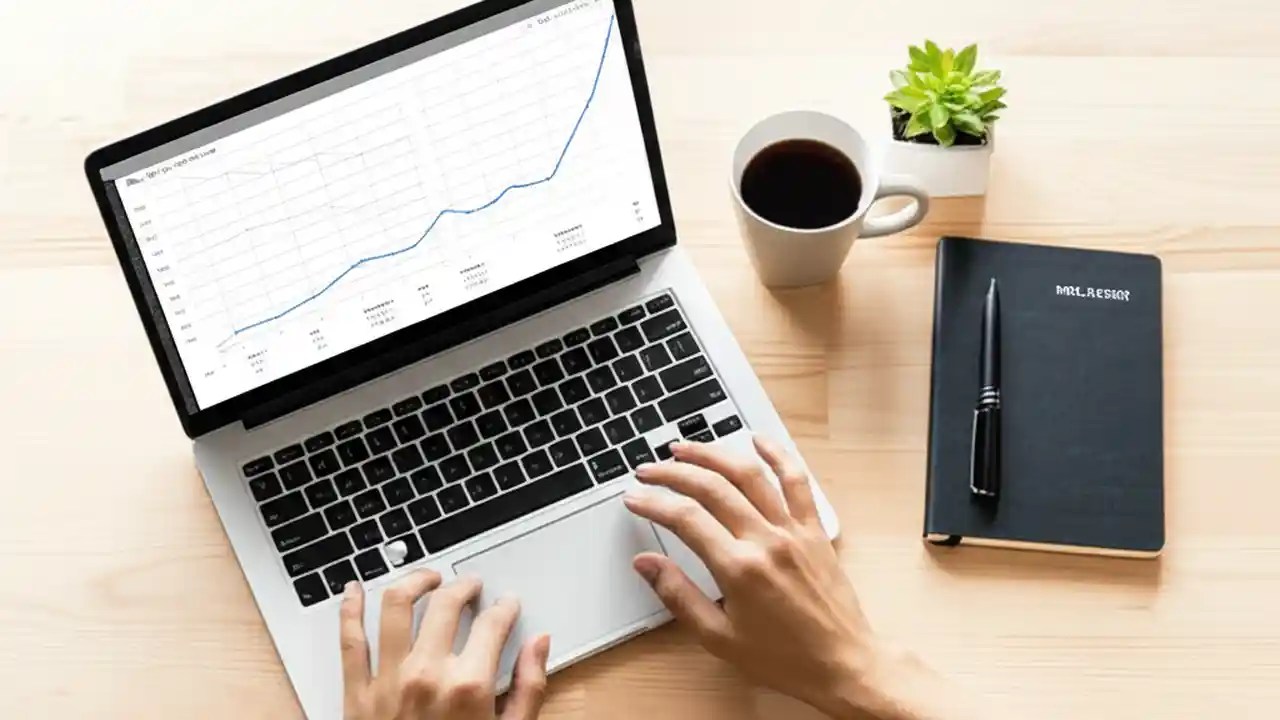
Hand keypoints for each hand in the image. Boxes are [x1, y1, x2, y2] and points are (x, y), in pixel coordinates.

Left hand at [339, 572, 549, 719]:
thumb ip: (529, 688)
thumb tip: (539, 644)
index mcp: (469, 686)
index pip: (493, 624)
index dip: (505, 608)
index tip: (507, 606)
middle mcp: (426, 674)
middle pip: (445, 604)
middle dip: (463, 586)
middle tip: (470, 585)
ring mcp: (387, 681)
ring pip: (394, 606)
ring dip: (412, 582)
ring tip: (426, 578)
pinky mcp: (356, 694)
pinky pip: (349, 640)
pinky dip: (349, 608)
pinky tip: (354, 590)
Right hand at [624, 436, 984, 719]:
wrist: (842, 664)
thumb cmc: (783, 658)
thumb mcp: (718, 637)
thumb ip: (678, 595)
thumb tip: (645, 563)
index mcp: (739, 569)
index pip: (685, 519)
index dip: (653, 503)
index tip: (634, 497)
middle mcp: (766, 541)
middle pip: (712, 487)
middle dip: (673, 473)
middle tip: (649, 471)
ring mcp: (793, 530)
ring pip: (749, 474)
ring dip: (714, 454)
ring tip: (685, 448)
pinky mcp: (815, 529)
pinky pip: (797, 481)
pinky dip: (778, 455)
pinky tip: (758, 441)